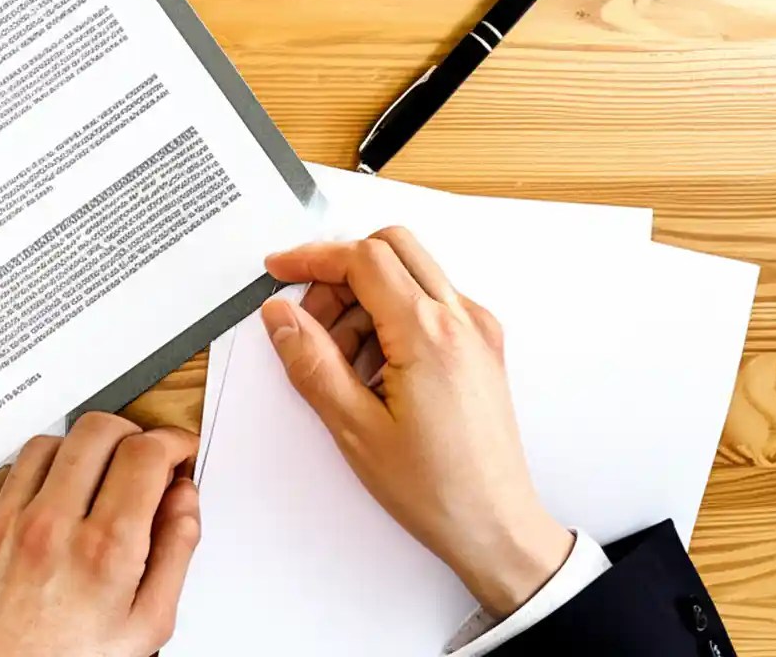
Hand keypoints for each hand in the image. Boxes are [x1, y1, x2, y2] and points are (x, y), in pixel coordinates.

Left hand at [0, 413, 200, 656]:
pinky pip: (10, 468)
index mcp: (105, 550)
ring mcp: (8, 522)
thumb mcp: (147, 624)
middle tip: (141, 461)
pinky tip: (52, 498)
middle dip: (132, 435)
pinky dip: (38, 472)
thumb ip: (175, 553)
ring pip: (52, 440)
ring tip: (95, 481)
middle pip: (99, 430)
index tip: (177, 453)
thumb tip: (183, 500)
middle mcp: (53, 526)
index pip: (146, 454)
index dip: (172, 442)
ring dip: (82, 451)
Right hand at [261, 227, 571, 616]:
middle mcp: (462, 319)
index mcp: (429, 334)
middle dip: (341, 273)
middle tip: (309, 323)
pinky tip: (374, 371)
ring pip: (411, 274)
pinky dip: (393, 317)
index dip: (313, 258)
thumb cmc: (435, 489)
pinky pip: (431, 304)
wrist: (496, 526)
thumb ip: (312, 362)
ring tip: (342, 365)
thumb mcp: (355, 428)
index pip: (364, 259)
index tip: (279, 270)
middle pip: (391, 249)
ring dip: (366, 299)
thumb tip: (280, 315)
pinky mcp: (482, 347)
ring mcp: (478, 330)